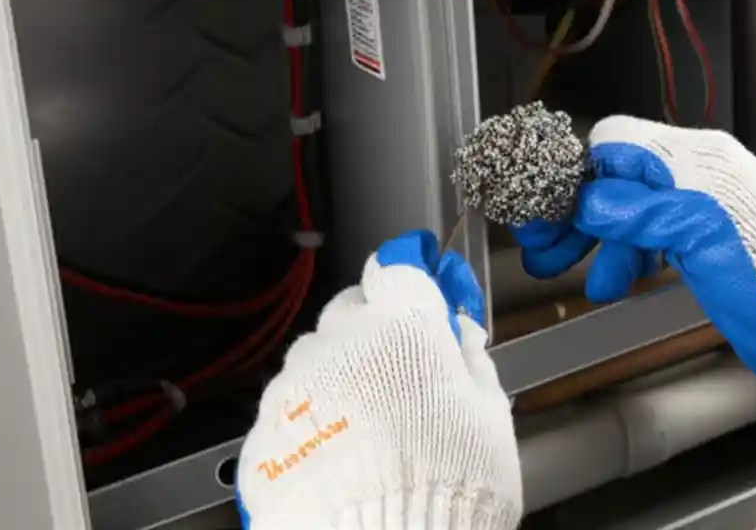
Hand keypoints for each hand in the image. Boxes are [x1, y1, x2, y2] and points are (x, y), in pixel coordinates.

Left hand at [236, 230, 521, 528]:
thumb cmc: (450, 486)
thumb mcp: (489, 415)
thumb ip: (470, 360)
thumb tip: (461, 336)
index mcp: (400, 327)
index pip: (396, 269)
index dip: (412, 280)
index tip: (424, 291)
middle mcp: (338, 344)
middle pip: (351, 311)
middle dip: (375, 332)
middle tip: (404, 376)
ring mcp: (294, 387)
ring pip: (316, 360)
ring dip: (339, 377)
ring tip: (371, 429)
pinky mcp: (266, 430)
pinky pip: (290, 410)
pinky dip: (311, 422)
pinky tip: (340, 456)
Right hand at [513, 116, 755, 414]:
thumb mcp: (698, 236)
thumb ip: (639, 211)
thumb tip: (589, 200)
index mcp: (700, 162)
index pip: (616, 146)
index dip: (576, 177)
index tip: (545, 210)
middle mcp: (701, 178)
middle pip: (619, 180)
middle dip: (578, 214)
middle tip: (545, 247)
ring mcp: (705, 211)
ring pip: (633, 212)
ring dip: (600, 241)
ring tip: (581, 275)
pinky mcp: (710, 244)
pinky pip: (654, 237)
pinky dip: (629, 256)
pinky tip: (617, 280)